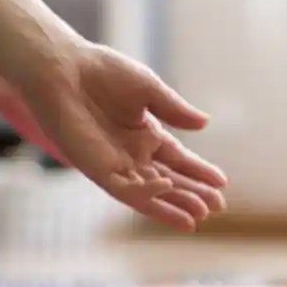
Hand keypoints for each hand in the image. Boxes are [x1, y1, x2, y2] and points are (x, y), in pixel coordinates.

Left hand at [18, 35, 227, 230]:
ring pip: (149, 192)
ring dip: (172, 204)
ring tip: (198, 216)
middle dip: (192, 194)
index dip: (199, 171)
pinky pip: (123, 188)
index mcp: (146, 134)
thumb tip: (204, 123)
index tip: (222, 183)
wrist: (64, 70)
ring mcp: (114, 164)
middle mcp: (132, 154)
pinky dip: (145, 191)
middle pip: (168, 181)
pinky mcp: (95, 169)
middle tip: (217, 206)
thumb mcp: (148, 88)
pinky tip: (166, 187)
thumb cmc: (103, 72)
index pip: (178, 160)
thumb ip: (174, 109)